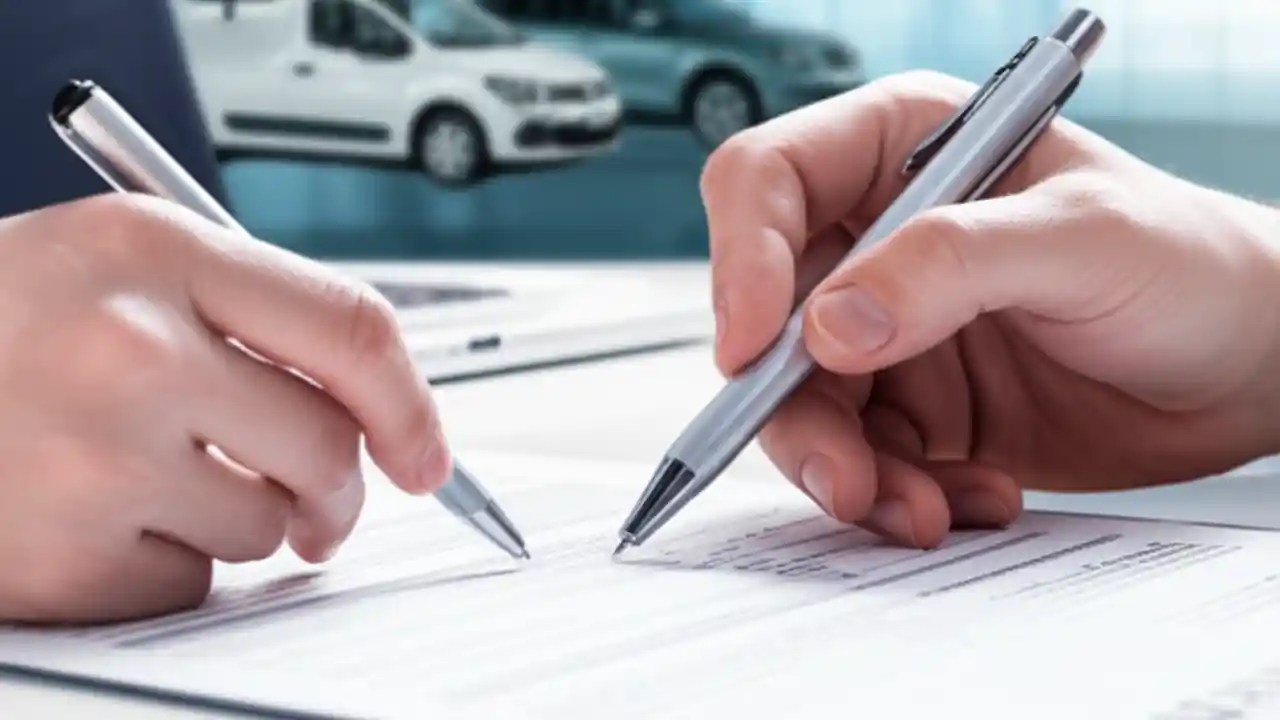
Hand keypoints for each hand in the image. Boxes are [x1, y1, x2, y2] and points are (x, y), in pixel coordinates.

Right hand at [0, 195, 449, 621]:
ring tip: (144, 479)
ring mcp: (89, 456)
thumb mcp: (116, 265)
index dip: (411, 404)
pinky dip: (163, 566)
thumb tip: (382, 408)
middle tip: (316, 503)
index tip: (427, 454)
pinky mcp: (55, 557)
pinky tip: (92, 520)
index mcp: (151, 250)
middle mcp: (126, 345)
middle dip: (337, 489)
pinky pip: (188, 584)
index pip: (351, 328)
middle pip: (327, 444)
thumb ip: (249, 316)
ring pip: (265, 524)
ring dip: (236, 520)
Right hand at [705, 72, 1279, 548]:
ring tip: (921, 509)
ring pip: (803, 403)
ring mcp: (890, 327)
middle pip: (767, 317)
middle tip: (845, 473)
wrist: (1244, 367)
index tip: (751, 348)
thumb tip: (831, 324)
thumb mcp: (1083, 239)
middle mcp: (877, 240)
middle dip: (794, 407)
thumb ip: (953, 266)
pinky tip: (972, 497)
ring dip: (850, 469)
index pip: (768, 183)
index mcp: (900, 152)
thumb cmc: (1189, 264)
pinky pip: (862, 457)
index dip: (742, 260)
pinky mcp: (913, 404)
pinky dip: (900, 493)